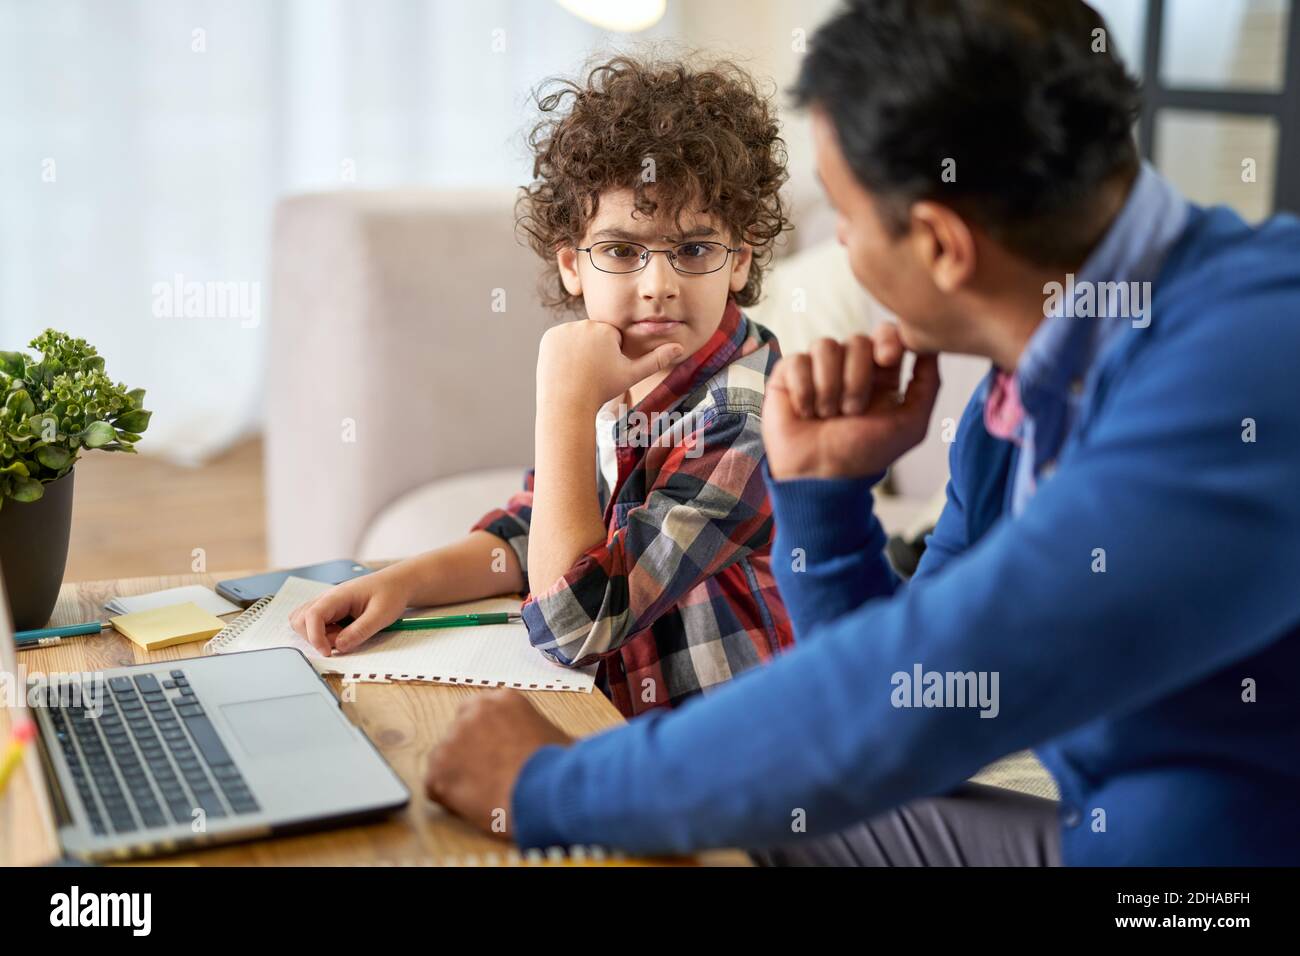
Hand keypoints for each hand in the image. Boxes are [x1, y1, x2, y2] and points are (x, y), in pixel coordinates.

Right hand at [288, 563, 413, 655]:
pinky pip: (315, 624)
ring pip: (303, 622)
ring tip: (342, 636)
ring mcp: (327, 604)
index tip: (328, 652)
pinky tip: (342, 632)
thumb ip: (360, 631)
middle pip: (300, 620)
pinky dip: (323, 634)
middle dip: (314, 637)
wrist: (398, 583)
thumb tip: (339, 647)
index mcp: (338, 595)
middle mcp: (327, 598)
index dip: (315, 637)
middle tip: (341, 641)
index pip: (312, 615)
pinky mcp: (330, 611)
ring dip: (317, 636)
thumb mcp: (382, 614)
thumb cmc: (391, 594)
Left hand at [424, 689, 572, 836]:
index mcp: (504, 699)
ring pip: (445, 759)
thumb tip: (568, 747)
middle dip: (469, 752)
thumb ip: (546, 736)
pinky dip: (449, 798)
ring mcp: (452, 740)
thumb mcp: (559, 737)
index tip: (495, 752)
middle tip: (488, 774)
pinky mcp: (439, 771)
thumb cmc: (559, 768)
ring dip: (459, 775)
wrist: (547, 792)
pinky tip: (473, 804)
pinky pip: (435, 786)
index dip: (487, 736)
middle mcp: (473, 712)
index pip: (481, 712)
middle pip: (459, 732)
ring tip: (484, 794)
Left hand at [535, 320, 682, 410]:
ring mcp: (564, 330)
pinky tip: (565, 367)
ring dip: (578, 351)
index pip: (612, 337)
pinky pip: (560, 340)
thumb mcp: (631, 375)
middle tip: (590, 373)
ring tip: (577, 371)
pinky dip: (562, 352)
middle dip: (594, 351)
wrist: (567, 404)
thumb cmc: (601, 390)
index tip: (604, 371)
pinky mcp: (549, 337)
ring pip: (577, 338)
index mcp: (606, 330)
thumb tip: (680, 348)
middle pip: (594, 335)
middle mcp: (584, 324)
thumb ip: (656, 360)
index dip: (611, 356)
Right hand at [763, 324, 940, 479]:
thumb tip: (931, 346)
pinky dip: (804, 390)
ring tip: (827, 416)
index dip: (888, 339)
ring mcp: (817, 368)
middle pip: (858, 340)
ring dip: (829, 387)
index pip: (887, 333)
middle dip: (857, 379)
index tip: (887, 358)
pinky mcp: (788, 374)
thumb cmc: (864, 454)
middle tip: (852, 411)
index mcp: (880, 373)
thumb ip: (928, 385)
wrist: (819, 476)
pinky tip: (806, 412)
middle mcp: (849, 366)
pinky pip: (797, 360)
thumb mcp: (910, 425)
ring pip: (825, 346)